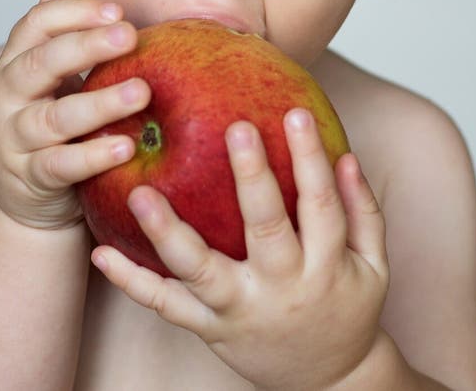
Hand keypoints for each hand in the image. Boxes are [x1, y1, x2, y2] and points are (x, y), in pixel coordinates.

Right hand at [0, 0, 149, 230]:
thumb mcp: (51, 79)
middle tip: (130, 35)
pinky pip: (61, 166)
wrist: (22, 197)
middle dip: (86, 45)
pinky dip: (93, 156)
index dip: (75, 12)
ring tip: (141, 92)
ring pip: (54, 117)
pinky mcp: (30, 178)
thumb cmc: (48, 126)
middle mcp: (8, 96)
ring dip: (100, 103)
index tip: (118, 10)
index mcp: (16, 63)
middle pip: (42, 62)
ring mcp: (15, 138)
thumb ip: (60, 38)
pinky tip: (126, 147)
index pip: (36, 24)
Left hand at [91, 108, 388, 390]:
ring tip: (139, 193)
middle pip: (266, 228)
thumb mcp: (373, 265)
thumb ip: (364, 210)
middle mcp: (281, 287)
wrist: (328, 385)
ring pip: (200, 271)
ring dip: (168, 232)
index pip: (320, 204)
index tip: (295, 112)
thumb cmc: (349, 309)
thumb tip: (346, 156)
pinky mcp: (209, 329)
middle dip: (251, 177)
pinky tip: (102, 254)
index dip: (310, 158)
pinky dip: (133, 282)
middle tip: (235, 127)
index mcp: (325, 266)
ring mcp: (239, 310)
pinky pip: (166, 306)